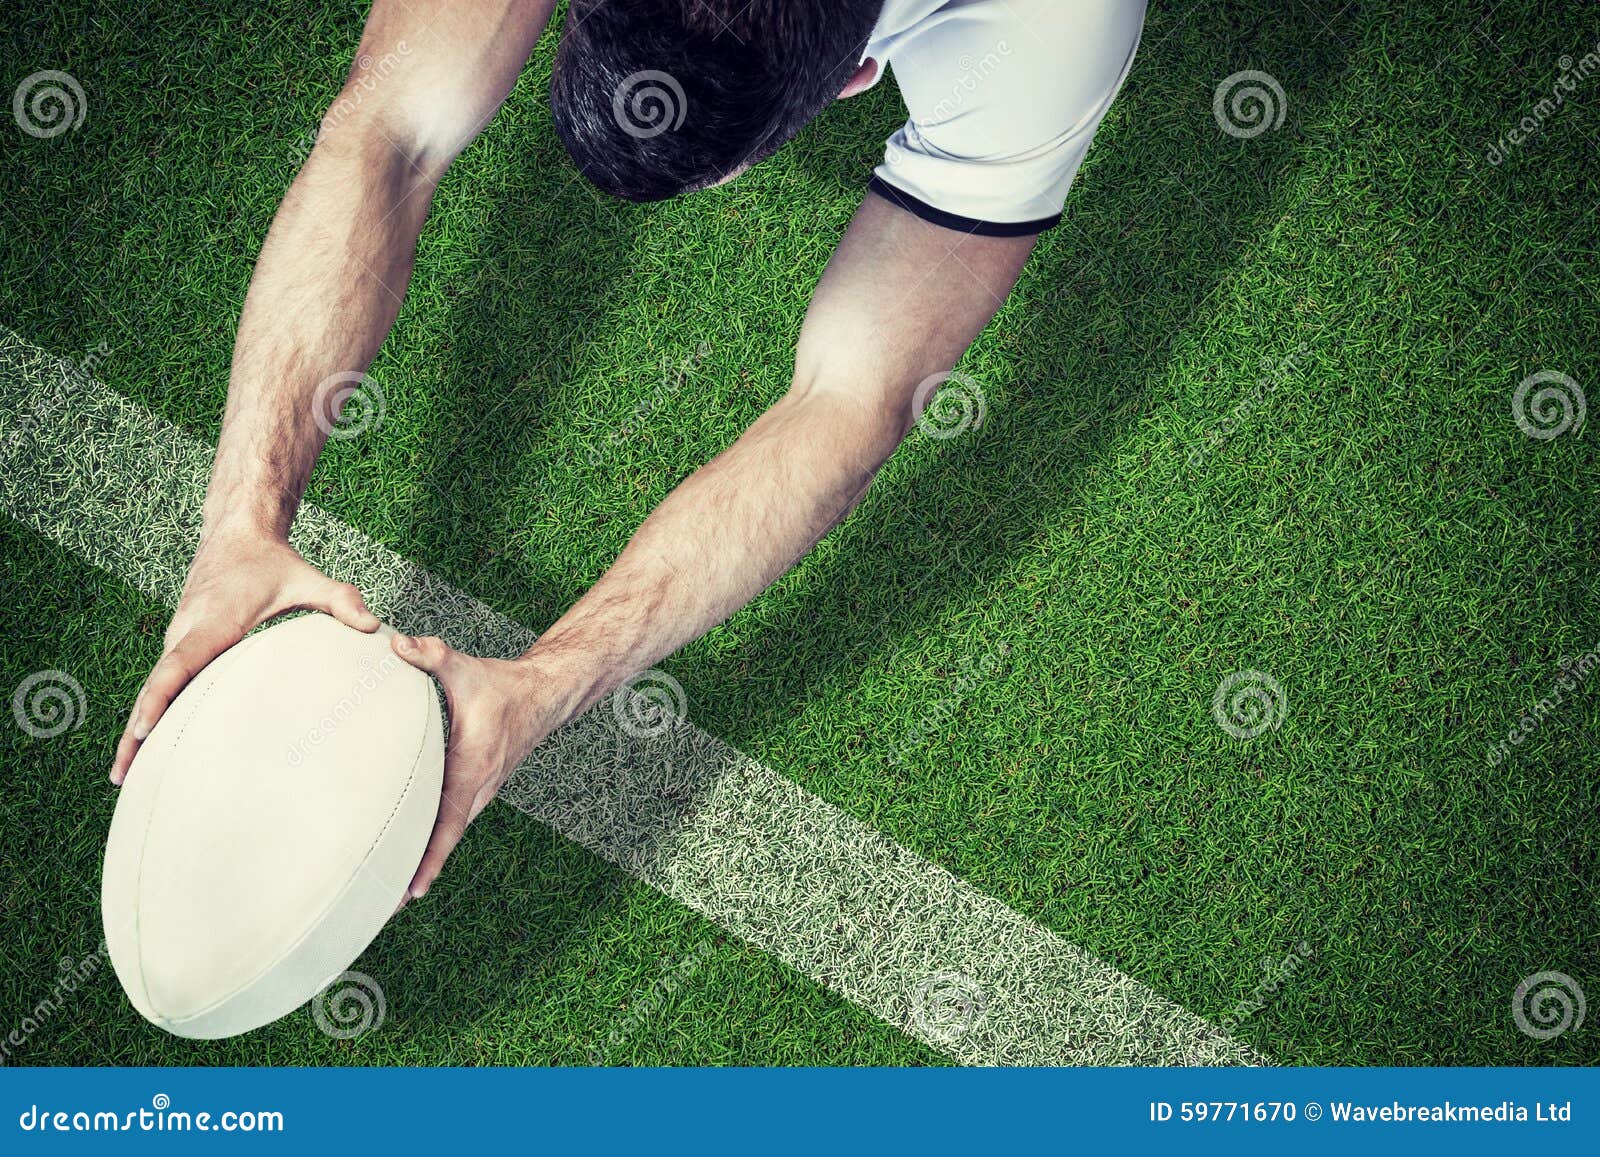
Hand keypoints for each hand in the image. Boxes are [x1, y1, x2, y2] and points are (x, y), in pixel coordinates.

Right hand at [111, 530, 378, 783]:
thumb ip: (342, 600)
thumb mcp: (309, 578)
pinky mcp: (179, 643)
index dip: (160, 698)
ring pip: (153, 688)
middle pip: (154, 688)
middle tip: (125, 778)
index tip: (143, 731)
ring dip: (137, 728)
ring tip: (127, 776)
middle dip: (136, 732)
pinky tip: (146, 746)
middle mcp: (185, 632)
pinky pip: (162, 682)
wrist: (236, 533)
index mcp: (212, 622)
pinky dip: (151, 712)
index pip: (179, 665)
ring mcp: (177, 638)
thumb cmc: (272, 561)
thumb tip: (376, 627)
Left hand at [389, 635, 558, 899]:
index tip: (409, 893)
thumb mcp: (466, 670)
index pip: (447, 825)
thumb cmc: (503, 687)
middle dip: (413, 875)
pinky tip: (408, 853)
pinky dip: (429, 844)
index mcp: (472, 771)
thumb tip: (396, 644)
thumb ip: (431, 655)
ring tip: (385, 895)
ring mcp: (478, 794)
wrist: (544, 695)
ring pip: (445, 836)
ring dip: (420, 862)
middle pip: (441, 843)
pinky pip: (448, 824)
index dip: (429, 860)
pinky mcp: (475, 790)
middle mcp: (477, 791)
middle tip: (378, 910)